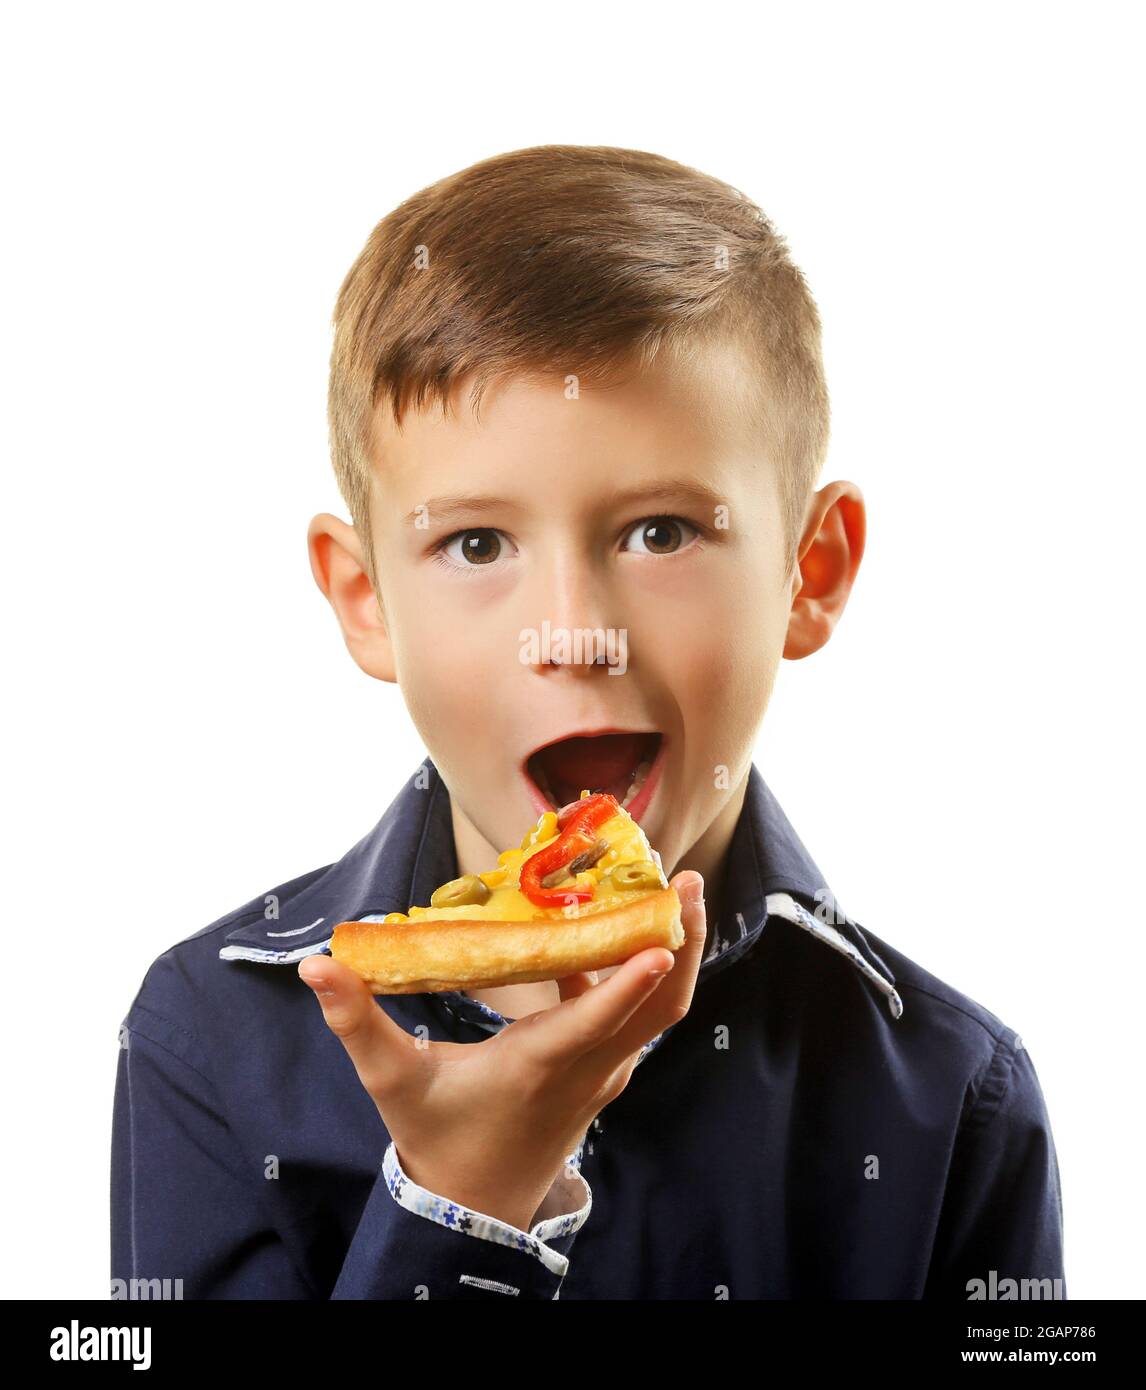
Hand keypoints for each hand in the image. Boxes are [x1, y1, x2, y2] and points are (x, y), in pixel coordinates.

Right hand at [297, 871, 706, 1231]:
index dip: (626, 986)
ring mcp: (604, 1072)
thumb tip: (316, 965)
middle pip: (659, 1008)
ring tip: (679, 891)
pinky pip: (637, 1016)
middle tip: (693, 884)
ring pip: (659, 1012)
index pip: (593, 1026)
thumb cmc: (435, 1137)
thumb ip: (355, 1021)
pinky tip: (615, 929)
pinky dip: (640, 973)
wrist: (474, 1204)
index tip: (659, 943)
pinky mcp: (604, 1070)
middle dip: (683, 944)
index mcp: (538, 1068)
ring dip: (675, 952)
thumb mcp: (390, 1080)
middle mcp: (587, 1070)